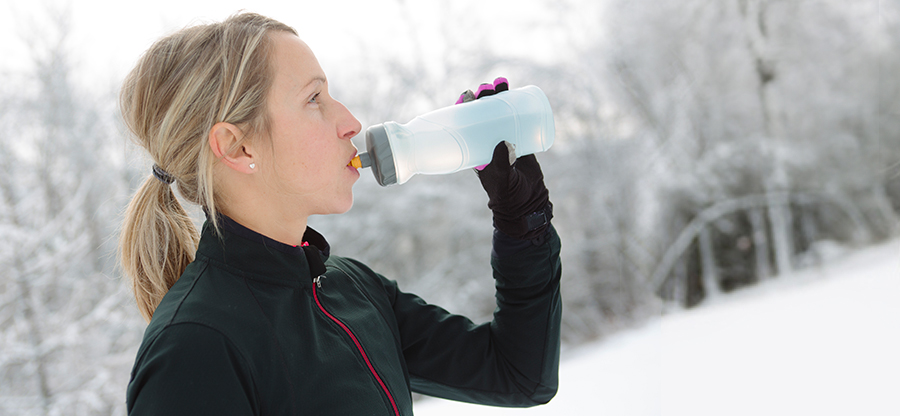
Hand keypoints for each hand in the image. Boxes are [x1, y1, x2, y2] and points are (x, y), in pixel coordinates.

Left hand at [456, 78, 552, 239]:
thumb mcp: (502, 180)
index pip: (464, 124)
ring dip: (499, 96)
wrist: (528, 203)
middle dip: (482, 98)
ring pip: (499, 112)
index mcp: (475, 149)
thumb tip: (504, 143)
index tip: (466, 95)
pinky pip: (517, 118)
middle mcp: (487, 141)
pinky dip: (517, 104)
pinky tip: (517, 92)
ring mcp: (504, 139)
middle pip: (482, 113)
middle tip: (485, 88)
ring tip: (500, 83)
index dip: (464, 108)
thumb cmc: (509, 195)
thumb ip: (502, 164)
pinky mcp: (520, 139)